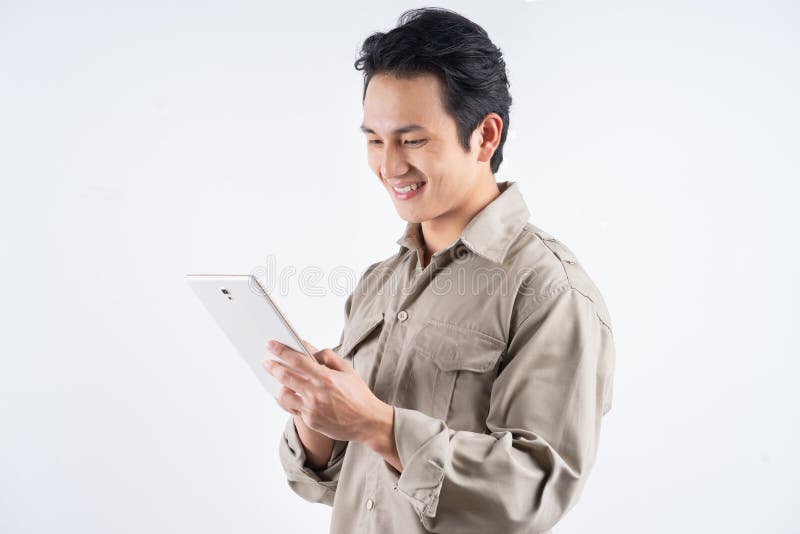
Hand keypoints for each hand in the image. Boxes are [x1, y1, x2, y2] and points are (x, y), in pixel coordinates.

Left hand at [262, 338, 391, 446]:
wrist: (367, 422)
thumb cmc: (359, 395)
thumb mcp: (347, 370)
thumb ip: (328, 357)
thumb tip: (310, 348)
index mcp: (326, 377)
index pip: (297, 360)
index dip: (281, 350)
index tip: (271, 344)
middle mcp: (316, 393)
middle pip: (285, 376)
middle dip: (272, 366)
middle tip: (266, 361)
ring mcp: (311, 409)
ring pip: (284, 395)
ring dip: (278, 385)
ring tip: (276, 379)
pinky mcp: (310, 421)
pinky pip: (291, 409)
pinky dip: (285, 400)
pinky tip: (284, 394)